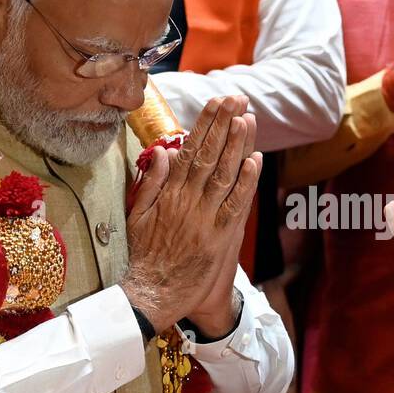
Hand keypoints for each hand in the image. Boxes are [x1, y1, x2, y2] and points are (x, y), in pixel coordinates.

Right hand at [122, 96, 261, 333]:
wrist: (152, 294)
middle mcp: (188, 201)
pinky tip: (255, 160)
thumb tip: (165, 152)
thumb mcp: (139, 215)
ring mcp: (206, 218)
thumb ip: (153, 183)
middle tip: (236, 98)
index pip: (190, 150)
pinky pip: (236, 205)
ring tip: (247, 118)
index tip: (216, 103)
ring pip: (224, 175)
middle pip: (209, 156)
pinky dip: (246, 183)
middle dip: (223, 125)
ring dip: (237, 145)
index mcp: (169, 194)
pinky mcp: (220, 238)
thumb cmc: (145, 256)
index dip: (204, 124)